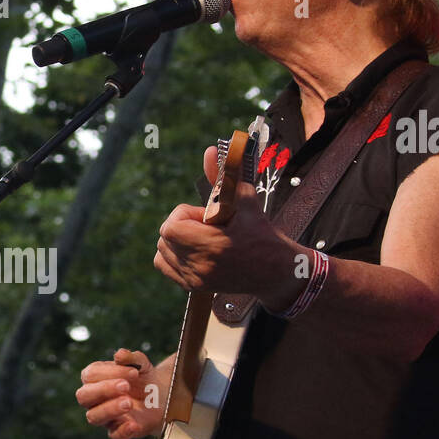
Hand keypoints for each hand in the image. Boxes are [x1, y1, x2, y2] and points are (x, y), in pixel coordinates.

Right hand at [76, 349, 164, 438]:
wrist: (162, 395)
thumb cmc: (144, 378)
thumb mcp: (142, 364)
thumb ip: (131, 358)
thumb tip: (119, 355)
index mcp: (95, 379)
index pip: (91, 375)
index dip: (110, 372)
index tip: (134, 372)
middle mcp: (95, 399)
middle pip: (83, 396)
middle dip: (103, 390)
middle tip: (126, 386)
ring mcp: (105, 416)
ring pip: (93, 417)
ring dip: (109, 409)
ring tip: (129, 403)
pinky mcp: (119, 431)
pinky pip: (114, 436)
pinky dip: (123, 431)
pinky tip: (134, 424)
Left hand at [154, 148, 299, 303]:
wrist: (276, 271)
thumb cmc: (263, 234)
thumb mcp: (246, 202)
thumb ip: (225, 176)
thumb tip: (210, 150)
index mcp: (213, 246)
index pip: (171, 227)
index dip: (183, 214)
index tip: (205, 215)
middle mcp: (201, 266)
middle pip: (165, 238)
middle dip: (181, 225)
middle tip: (206, 225)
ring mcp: (196, 280)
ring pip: (162, 252)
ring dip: (176, 240)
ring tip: (202, 238)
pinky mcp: (194, 287)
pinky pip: (165, 266)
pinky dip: (172, 255)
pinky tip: (194, 250)